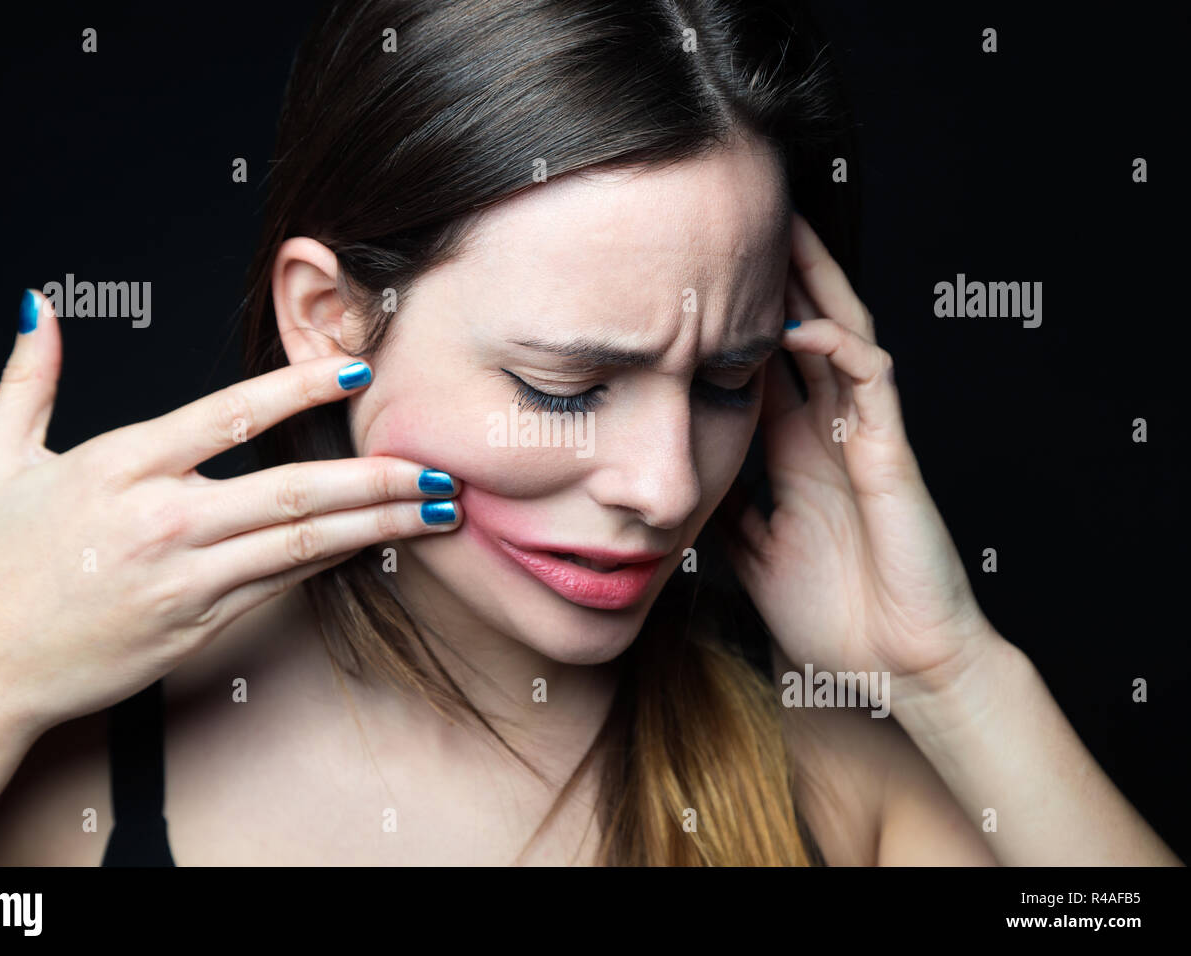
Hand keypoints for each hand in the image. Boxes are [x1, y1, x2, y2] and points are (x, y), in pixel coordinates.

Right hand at [0, 289, 461, 736]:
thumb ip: (27, 379)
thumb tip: (40, 307)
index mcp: (119, 468)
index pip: (229, 415)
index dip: (298, 390)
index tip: (356, 373)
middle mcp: (163, 522)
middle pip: (292, 491)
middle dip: (376, 478)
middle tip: (438, 465)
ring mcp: (187, 580)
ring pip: (302, 545)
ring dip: (377, 525)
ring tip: (436, 509)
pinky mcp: (198, 626)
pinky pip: (279, 586)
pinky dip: (332, 562)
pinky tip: (376, 545)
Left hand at [724, 213, 995, 700]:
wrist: (896, 668)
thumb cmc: (836, 614)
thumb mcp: (753, 551)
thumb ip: (725, 506)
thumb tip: (677, 476)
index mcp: (796, 451)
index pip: (765, 363)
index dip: (737, 317)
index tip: (694, 277)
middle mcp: (830, 432)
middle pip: (805, 330)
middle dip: (779, 275)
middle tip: (740, 221)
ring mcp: (865, 438)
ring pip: (844, 337)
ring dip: (815, 286)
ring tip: (782, 233)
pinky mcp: (893, 455)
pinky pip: (874, 383)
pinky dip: (841, 349)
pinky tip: (801, 328)